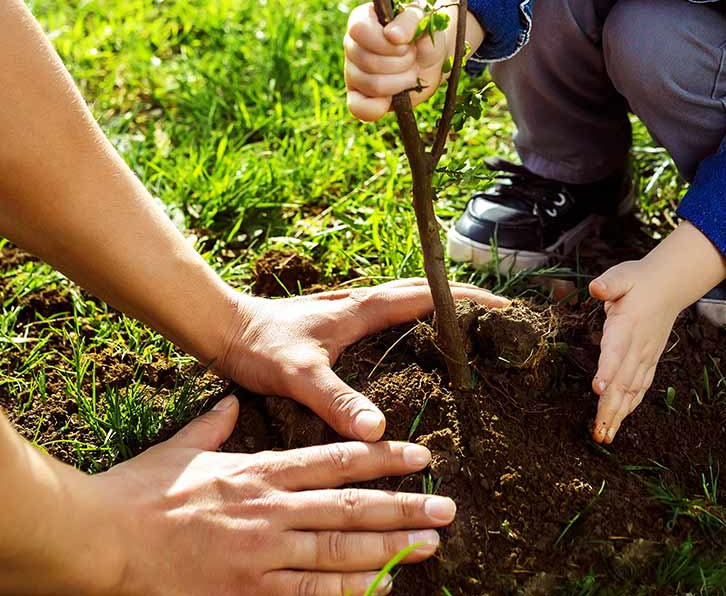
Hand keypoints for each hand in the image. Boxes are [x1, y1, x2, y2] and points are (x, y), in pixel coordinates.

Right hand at [98, 396, 454, 595]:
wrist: (101, 540)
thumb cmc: (138, 493)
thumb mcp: (182, 447)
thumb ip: (215, 425)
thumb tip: (230, 401)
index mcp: (258, 471)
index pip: (334, 461)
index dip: (382, 458)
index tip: (419, 456)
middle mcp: (269, 510)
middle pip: (350, 508)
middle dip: (404, 508)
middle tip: (446, 508)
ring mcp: (260, 554)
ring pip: (340, 552)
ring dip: (390, 550)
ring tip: (429, 545)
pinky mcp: (246, 591)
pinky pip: (309, 593)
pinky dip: (347, 591)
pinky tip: (379, 589)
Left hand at [218, 279, 507, 440]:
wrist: (222, 331)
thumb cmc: (259, 349)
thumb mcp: (300, 377)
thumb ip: (337, 401)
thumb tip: (378, 433)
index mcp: (361, 308)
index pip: (427, 296)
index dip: (466, 299)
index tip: (502, 305)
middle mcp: (360, 302)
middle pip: (424, 291)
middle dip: (463, 298)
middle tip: (499, 312)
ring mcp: (349, 310)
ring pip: (407, 299)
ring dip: (440, 304)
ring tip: (471, 322)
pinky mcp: (338, 323)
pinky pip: (390, 314)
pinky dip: (415, 317)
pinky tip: (417, 340)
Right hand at [344, 1, 449, 121]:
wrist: (432, 57)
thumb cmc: (424, 33)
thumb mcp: (424, 19)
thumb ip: (410, 21)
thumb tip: (393, 35)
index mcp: (362, 20)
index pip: (360, 30)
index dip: (386, 42)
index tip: (406, 43)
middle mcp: (352, 45)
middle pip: (368, 61)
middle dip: (401, 62)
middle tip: (412, 56)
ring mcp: (353, 72)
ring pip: (372, 85)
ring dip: (401, 81)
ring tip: (410, 71)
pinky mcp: (359, 95)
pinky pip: (358, 108)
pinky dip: (379, 107)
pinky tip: (395, 97)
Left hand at [587, 260, 682, 444]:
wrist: (668, 287)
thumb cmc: (639, 281)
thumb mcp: (623, 275)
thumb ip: (609, 283)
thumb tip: (596, 288)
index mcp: (628, 325)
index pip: (617, 351)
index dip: (608, 370)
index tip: (598, 389)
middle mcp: (639, 346)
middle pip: (623, 381)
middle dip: (610, 407)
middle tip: (598, 431)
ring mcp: (646, 357)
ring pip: (631, 390)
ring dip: (618, 414)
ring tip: (604, 436)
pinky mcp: (649, 362)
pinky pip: (639, 388)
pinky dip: (629, 406)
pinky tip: (618, 422)